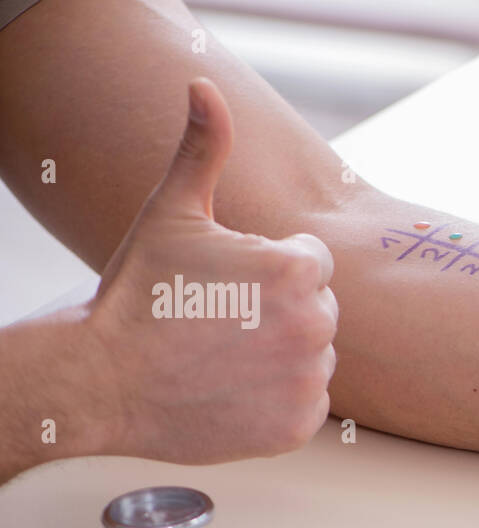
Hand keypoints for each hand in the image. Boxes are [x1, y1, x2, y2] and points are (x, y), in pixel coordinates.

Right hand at [87, 78, 337, 462]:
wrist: (103, 380)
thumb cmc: (139, 297)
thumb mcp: (172, 213)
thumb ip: (204, 149)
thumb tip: (205, 89)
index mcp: (296, 271)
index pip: (311, 264)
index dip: (266, 272)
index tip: (225, 288)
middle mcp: (314, 326)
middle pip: (317, 309)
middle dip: (277, 312)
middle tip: (220, 322)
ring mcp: (308, 380)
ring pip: (314, 355)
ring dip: (280, 355)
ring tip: (224, 355)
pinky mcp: (298, 427)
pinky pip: (307, 402)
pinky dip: (278, 400)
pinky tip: (233, 389)